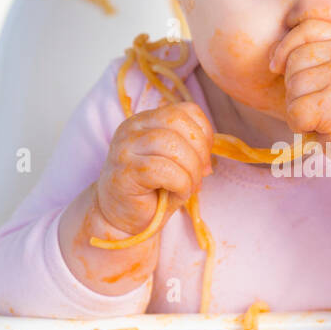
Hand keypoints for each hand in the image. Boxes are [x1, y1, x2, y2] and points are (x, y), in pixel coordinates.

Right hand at [96, 102, 213, 235]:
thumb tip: (209, 159)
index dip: (204, 133)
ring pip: (172, 145)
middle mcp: (131, 129)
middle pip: (178, 122)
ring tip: (189, 186)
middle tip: (200, 175)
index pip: (185, 110)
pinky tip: (177, 194)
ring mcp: (125, 149)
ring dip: (191, 169)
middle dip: (200, 151)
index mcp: (145, 121)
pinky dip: (181, 184)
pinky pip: (164, 170)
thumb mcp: (176, 164)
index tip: (205, 159)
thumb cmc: (151, 192)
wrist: (121, 219)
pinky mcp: (124, 172)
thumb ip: (191, 150)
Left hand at [268, 19, 330, 145]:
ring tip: (324, 118)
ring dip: (299, 109)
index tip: (276, 66)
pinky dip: (300, 126)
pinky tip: (321, 130)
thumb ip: (323, 58)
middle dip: (295, 87)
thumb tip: (276, 56)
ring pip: (293, 88)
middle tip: (316, 106)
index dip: (285, 46)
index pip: (307, 29)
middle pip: (294, 61)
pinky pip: (296, 112)